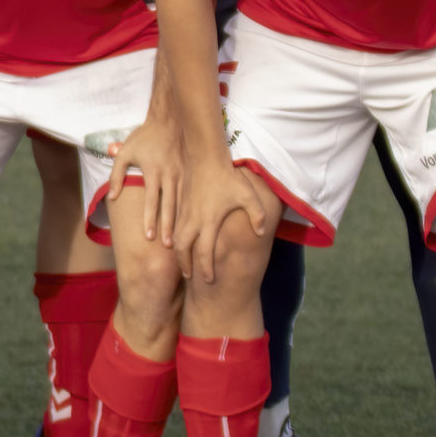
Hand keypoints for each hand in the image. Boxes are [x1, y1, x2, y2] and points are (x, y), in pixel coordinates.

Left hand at [103, 114, 186, 243]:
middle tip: (167, 246)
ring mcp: (183, 174)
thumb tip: (111, 196)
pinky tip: (190, 223)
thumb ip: (116, 174)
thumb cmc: (144, 137)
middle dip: (168, 227)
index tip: (149, 237)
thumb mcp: (125, 152)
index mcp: (154, 171)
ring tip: (179, 240)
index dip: (150, 219)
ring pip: (183, 203)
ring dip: (181, 222)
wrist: (170, 119)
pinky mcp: (192, 173)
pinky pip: (190, 195)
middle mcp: (170, 175)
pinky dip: (190, 210)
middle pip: (169, 206)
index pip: (152, 201)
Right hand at [174, 158, 274, 285]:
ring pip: (175, 239)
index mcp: (208, 222)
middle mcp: (192, 220)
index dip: (206, 269)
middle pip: (183, 250)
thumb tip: (261, 232)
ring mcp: (184, 212)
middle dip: (186, 266)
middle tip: (191, 276)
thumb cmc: (227, 176)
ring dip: (178, 253)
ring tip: (182, 262)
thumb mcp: (248, 196)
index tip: (209, 280)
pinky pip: (174, 227)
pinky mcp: (180, 204)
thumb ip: (257, 215)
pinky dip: (175, 238)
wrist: (204, 156)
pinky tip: (179, 241)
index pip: (204, 253)